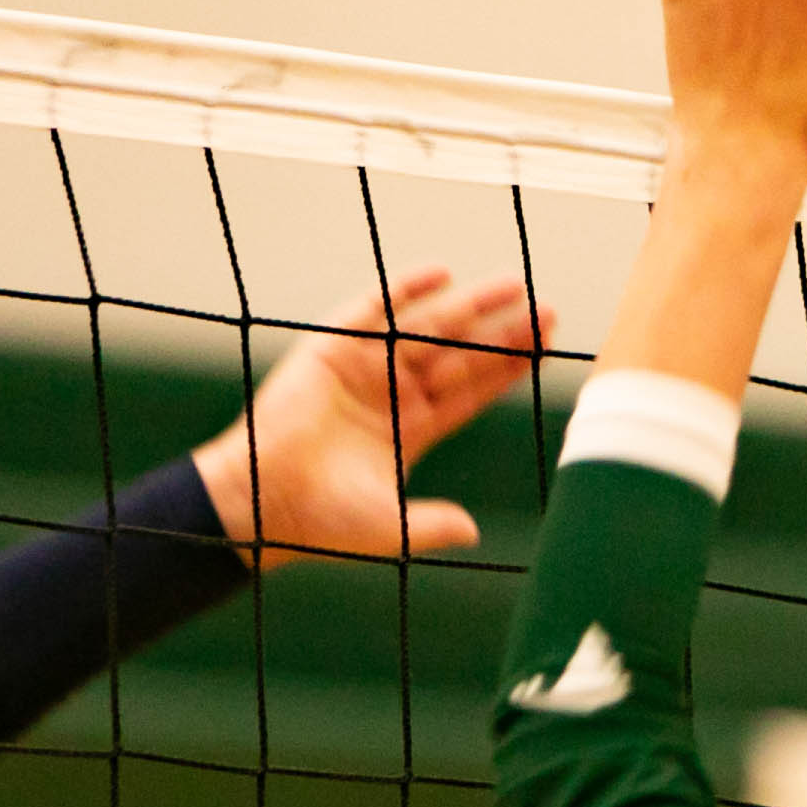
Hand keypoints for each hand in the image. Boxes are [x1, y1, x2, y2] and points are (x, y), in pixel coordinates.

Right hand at [195, 265, 546, 567]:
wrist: (261, 505)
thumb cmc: (320, 524)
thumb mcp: (391, 528)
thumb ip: (433, 524)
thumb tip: (473, 531)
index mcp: (412, 430)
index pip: (472, 392)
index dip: (508, 369)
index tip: (544, 346)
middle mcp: (393, 393)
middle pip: (461, 355)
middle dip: (503, 333)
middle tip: (546, 310)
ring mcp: (364, 368)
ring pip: (429, 328)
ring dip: (470, 306)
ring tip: (512, 285)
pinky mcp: (331, 350)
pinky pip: (373, 311)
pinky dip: (404, 290)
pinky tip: (441, 274)